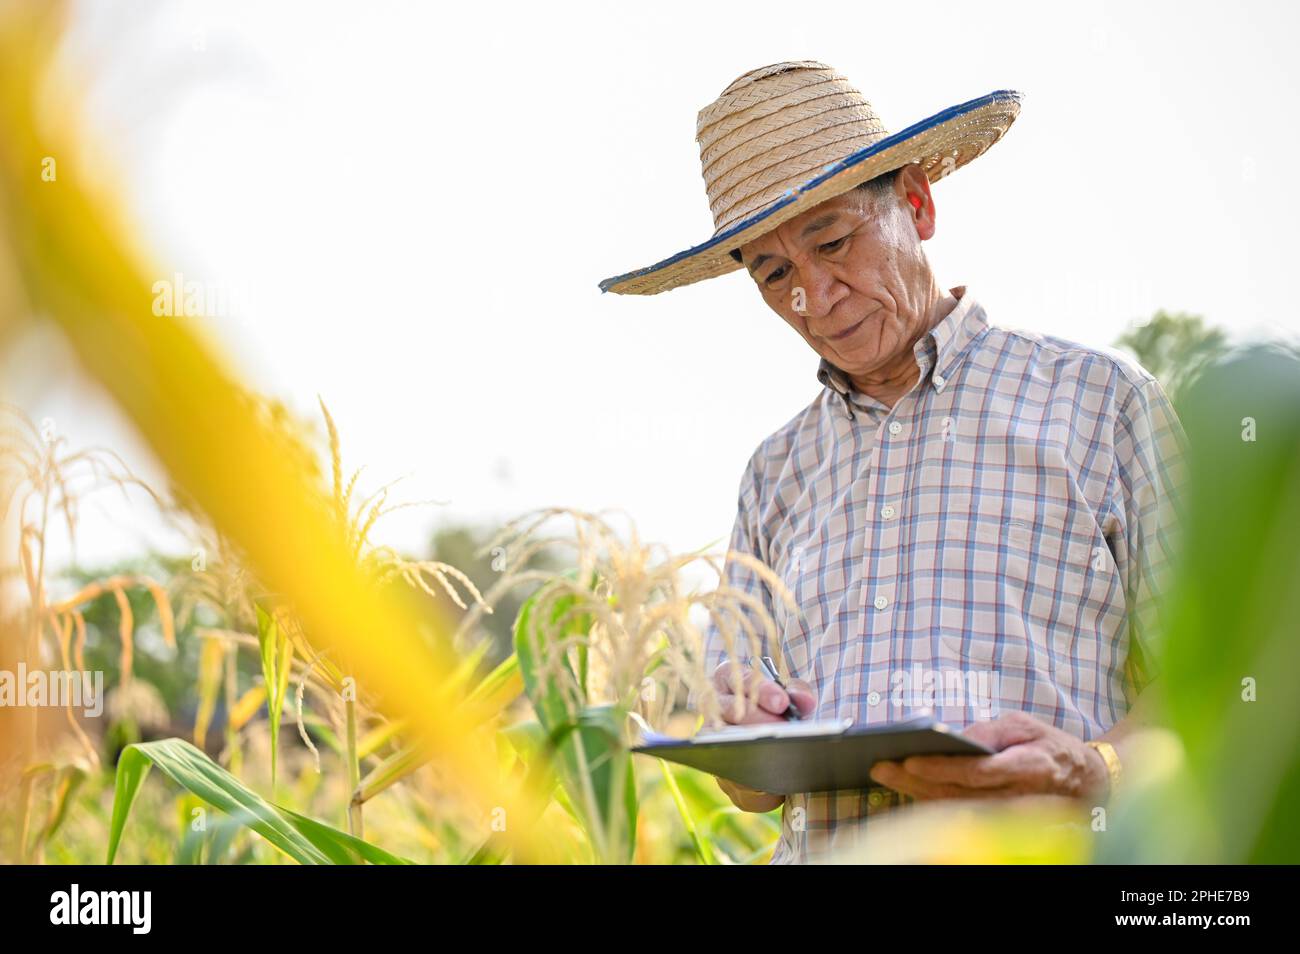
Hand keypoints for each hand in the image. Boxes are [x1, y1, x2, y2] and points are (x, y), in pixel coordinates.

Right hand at [709, 661, 817, 812]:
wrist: (764, 733)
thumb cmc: (774, 708)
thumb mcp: (787, 694)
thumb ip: (798, 693)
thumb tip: (804, 702)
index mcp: (728, 679)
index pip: (742, 680)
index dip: (763, 692)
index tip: (782, 703)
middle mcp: (713, 707)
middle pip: (733, 713)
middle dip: (759, 722)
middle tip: (783, 731)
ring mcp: (710, 741)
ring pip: (726, 749)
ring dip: (754, 756)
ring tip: (783, 760)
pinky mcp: (718, 771)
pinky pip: (733, 784)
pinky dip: (756, 790)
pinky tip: (778, 788)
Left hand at [868, 711, 1109, 801]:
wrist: (1088, 782)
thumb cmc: (1051, 746)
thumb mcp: (1025, 724)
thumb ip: (990, 730)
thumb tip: (953, 737)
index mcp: (1027, 767)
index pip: (976, 772)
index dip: (940, 768)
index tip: (909, 758)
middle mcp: (1017, 797)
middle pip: (957, 795)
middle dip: (915, 782)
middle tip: (881, 767)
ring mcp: (1009, 816)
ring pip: (954, 810)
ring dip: (917, 794)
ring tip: (886, 776)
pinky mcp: (1002, 824)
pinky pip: (961, 816)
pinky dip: (932, 804)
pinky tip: (908, 790)